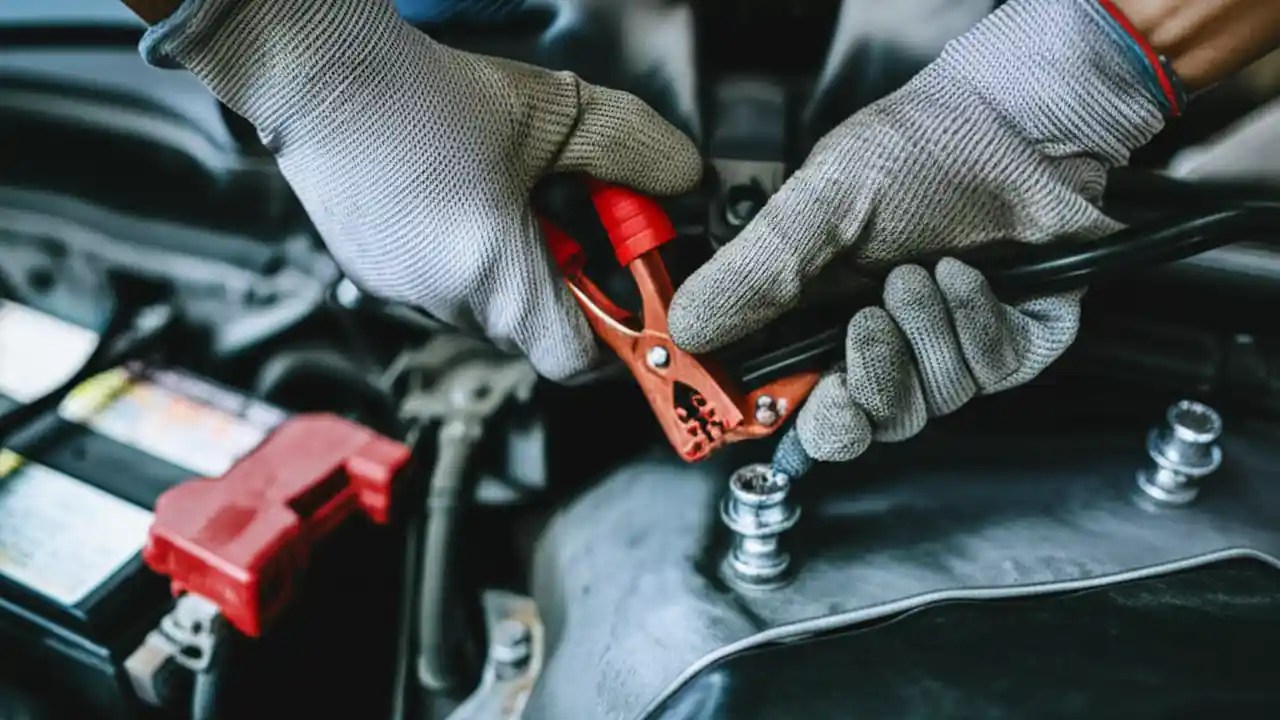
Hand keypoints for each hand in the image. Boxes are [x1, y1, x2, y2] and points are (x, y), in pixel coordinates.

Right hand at [140, 0, 700, 379]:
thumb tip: (682, 176)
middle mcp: (446, 302)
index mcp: (496, 280)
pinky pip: (441, 287)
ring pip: (487, 309)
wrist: (325, 73)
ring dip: (516, 269)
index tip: (636, 309)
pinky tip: (466, 201)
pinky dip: (468, 258)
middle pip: (534, 333)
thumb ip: (634, 149)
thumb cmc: (424, 96)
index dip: (617, 340)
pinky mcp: (373, 273)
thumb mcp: (556, 115)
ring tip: (516, 200)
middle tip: (579, 223)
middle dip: (568, 286)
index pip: (577, 361)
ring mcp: (402, 293)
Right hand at [669, 0, 1165, 462]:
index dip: (800, 422)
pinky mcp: (1016, 342)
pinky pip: (993, 369)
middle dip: (871, 381)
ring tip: (918, 270)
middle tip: (865, 323)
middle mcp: (886, 342)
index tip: (802, 402)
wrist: (1017, 116)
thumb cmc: (917, 148)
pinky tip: (965, 272)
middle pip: (872, 424)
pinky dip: (974, 320)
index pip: (801, 406)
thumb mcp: (817, 206)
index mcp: (822, 318)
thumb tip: (685, 326)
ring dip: (923, 332)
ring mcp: (951, 346)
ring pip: (934, 400)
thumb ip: (754, 273)